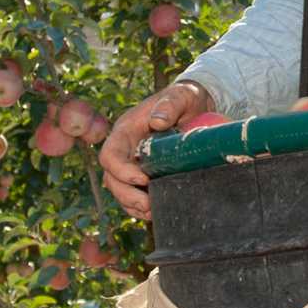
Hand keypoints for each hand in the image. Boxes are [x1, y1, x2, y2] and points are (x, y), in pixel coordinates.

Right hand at [101, 80, 211, 219]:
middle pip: (111, 177)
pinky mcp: (142, 174)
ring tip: (153, 212)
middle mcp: (125, 148)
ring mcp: (132, 162)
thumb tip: (157, 121)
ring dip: (132, 205)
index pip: (110, 154)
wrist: (197, 107)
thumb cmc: (186, 98)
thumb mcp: (181, 95)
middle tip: (149, 206)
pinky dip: (138, 208)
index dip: (121, 171)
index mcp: (126, 130)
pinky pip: (132, 195)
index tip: (144, 180)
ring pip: (119, 190)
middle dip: (127, 195)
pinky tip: (154, 212)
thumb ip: (170, 104)